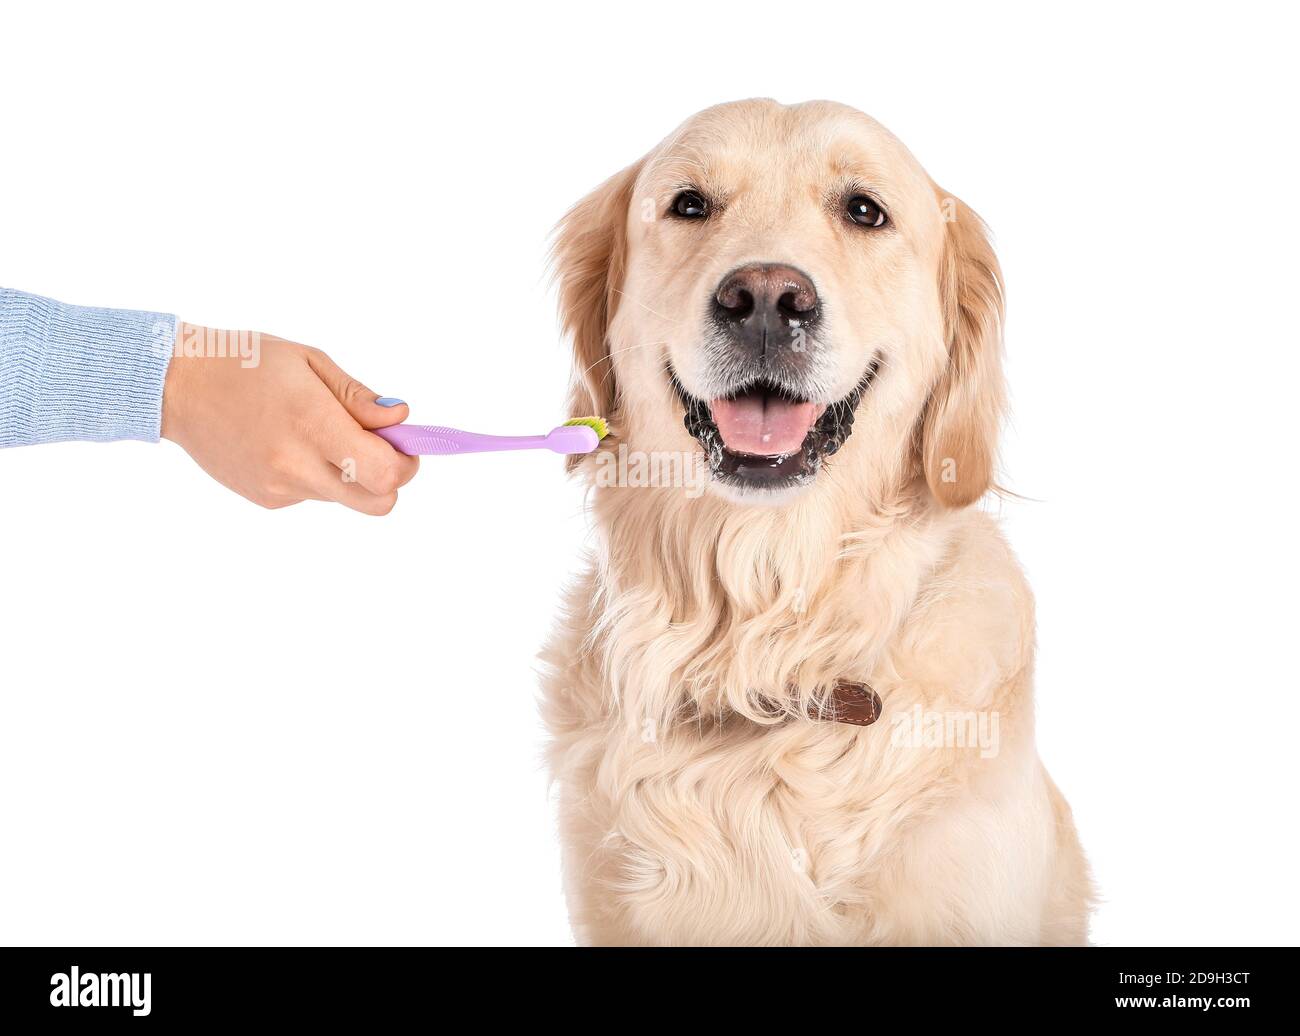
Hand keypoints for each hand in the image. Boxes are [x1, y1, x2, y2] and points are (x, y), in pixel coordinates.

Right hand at [161, 324, 417, 513]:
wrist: (177, 387)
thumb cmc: (245, 362)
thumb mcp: (309, 362)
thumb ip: (358, 398)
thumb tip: (400, 419)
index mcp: (313, 425)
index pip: (384, 473)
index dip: (406, 462)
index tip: (402, 442)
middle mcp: (297, 465)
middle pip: (377, 503)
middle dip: (389, 478)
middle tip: (376, 446)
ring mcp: (280, 488)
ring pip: (345, 497)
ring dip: (349, 472)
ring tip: (314, 431)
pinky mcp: (266, 499)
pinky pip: (313, 494)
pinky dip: (316, 474)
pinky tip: (286, 442)